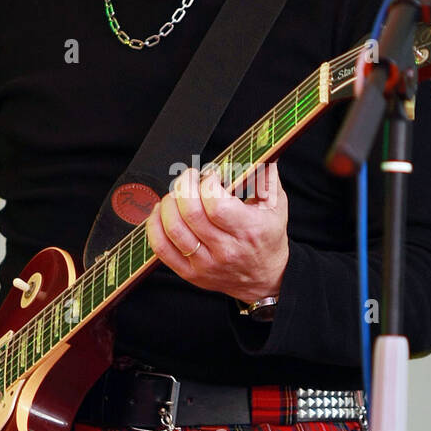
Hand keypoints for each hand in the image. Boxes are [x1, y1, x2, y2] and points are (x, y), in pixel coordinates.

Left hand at [144, 161, 288, 302]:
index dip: (206, 184)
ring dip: (168, 204)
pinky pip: (161, 249)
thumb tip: (259, 151)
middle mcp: (226, 249)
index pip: (216, 205)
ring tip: (176, 194)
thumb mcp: (276, 206)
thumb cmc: (268, 238)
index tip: (210, 176)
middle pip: (191, 215)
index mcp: (248, 230)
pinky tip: (161, 212)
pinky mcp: (190, 273)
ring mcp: (206, 264)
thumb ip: (265, 176)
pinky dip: (154, 226)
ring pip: (173, 230)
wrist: (265, 278)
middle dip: (183, 187)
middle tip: (189, 178)